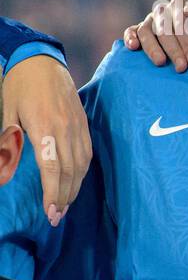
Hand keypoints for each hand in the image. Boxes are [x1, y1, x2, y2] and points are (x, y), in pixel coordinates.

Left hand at [1, 55, 91, 225]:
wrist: (42, 61)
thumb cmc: (19, 86)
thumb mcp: (7, 112)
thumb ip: (8, 144)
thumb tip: (3, 175)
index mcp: (46, 126)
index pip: (53, 168)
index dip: (53, 193)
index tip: (50, 212)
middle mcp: (67, 128)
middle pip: (70, 171)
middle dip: (64, 197)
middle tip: (56, 218)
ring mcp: (79, 126)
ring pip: (82, 165)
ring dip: (75, 188)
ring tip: (65, 205)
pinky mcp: (84, 124)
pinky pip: (87, 153)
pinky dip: (82, 172)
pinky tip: (75, 182)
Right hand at [123, 0, 187, 72]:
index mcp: (184, 4)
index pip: (184, 19)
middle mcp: (166, 9)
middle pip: (166, 29)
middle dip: (174, 50)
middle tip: (182, 68)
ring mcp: (152, 18)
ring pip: (148, 31)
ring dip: (153, 48)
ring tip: (161, 63)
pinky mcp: (140, 27)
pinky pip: (132, 30)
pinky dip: (131, 37)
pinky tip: (133, 47)